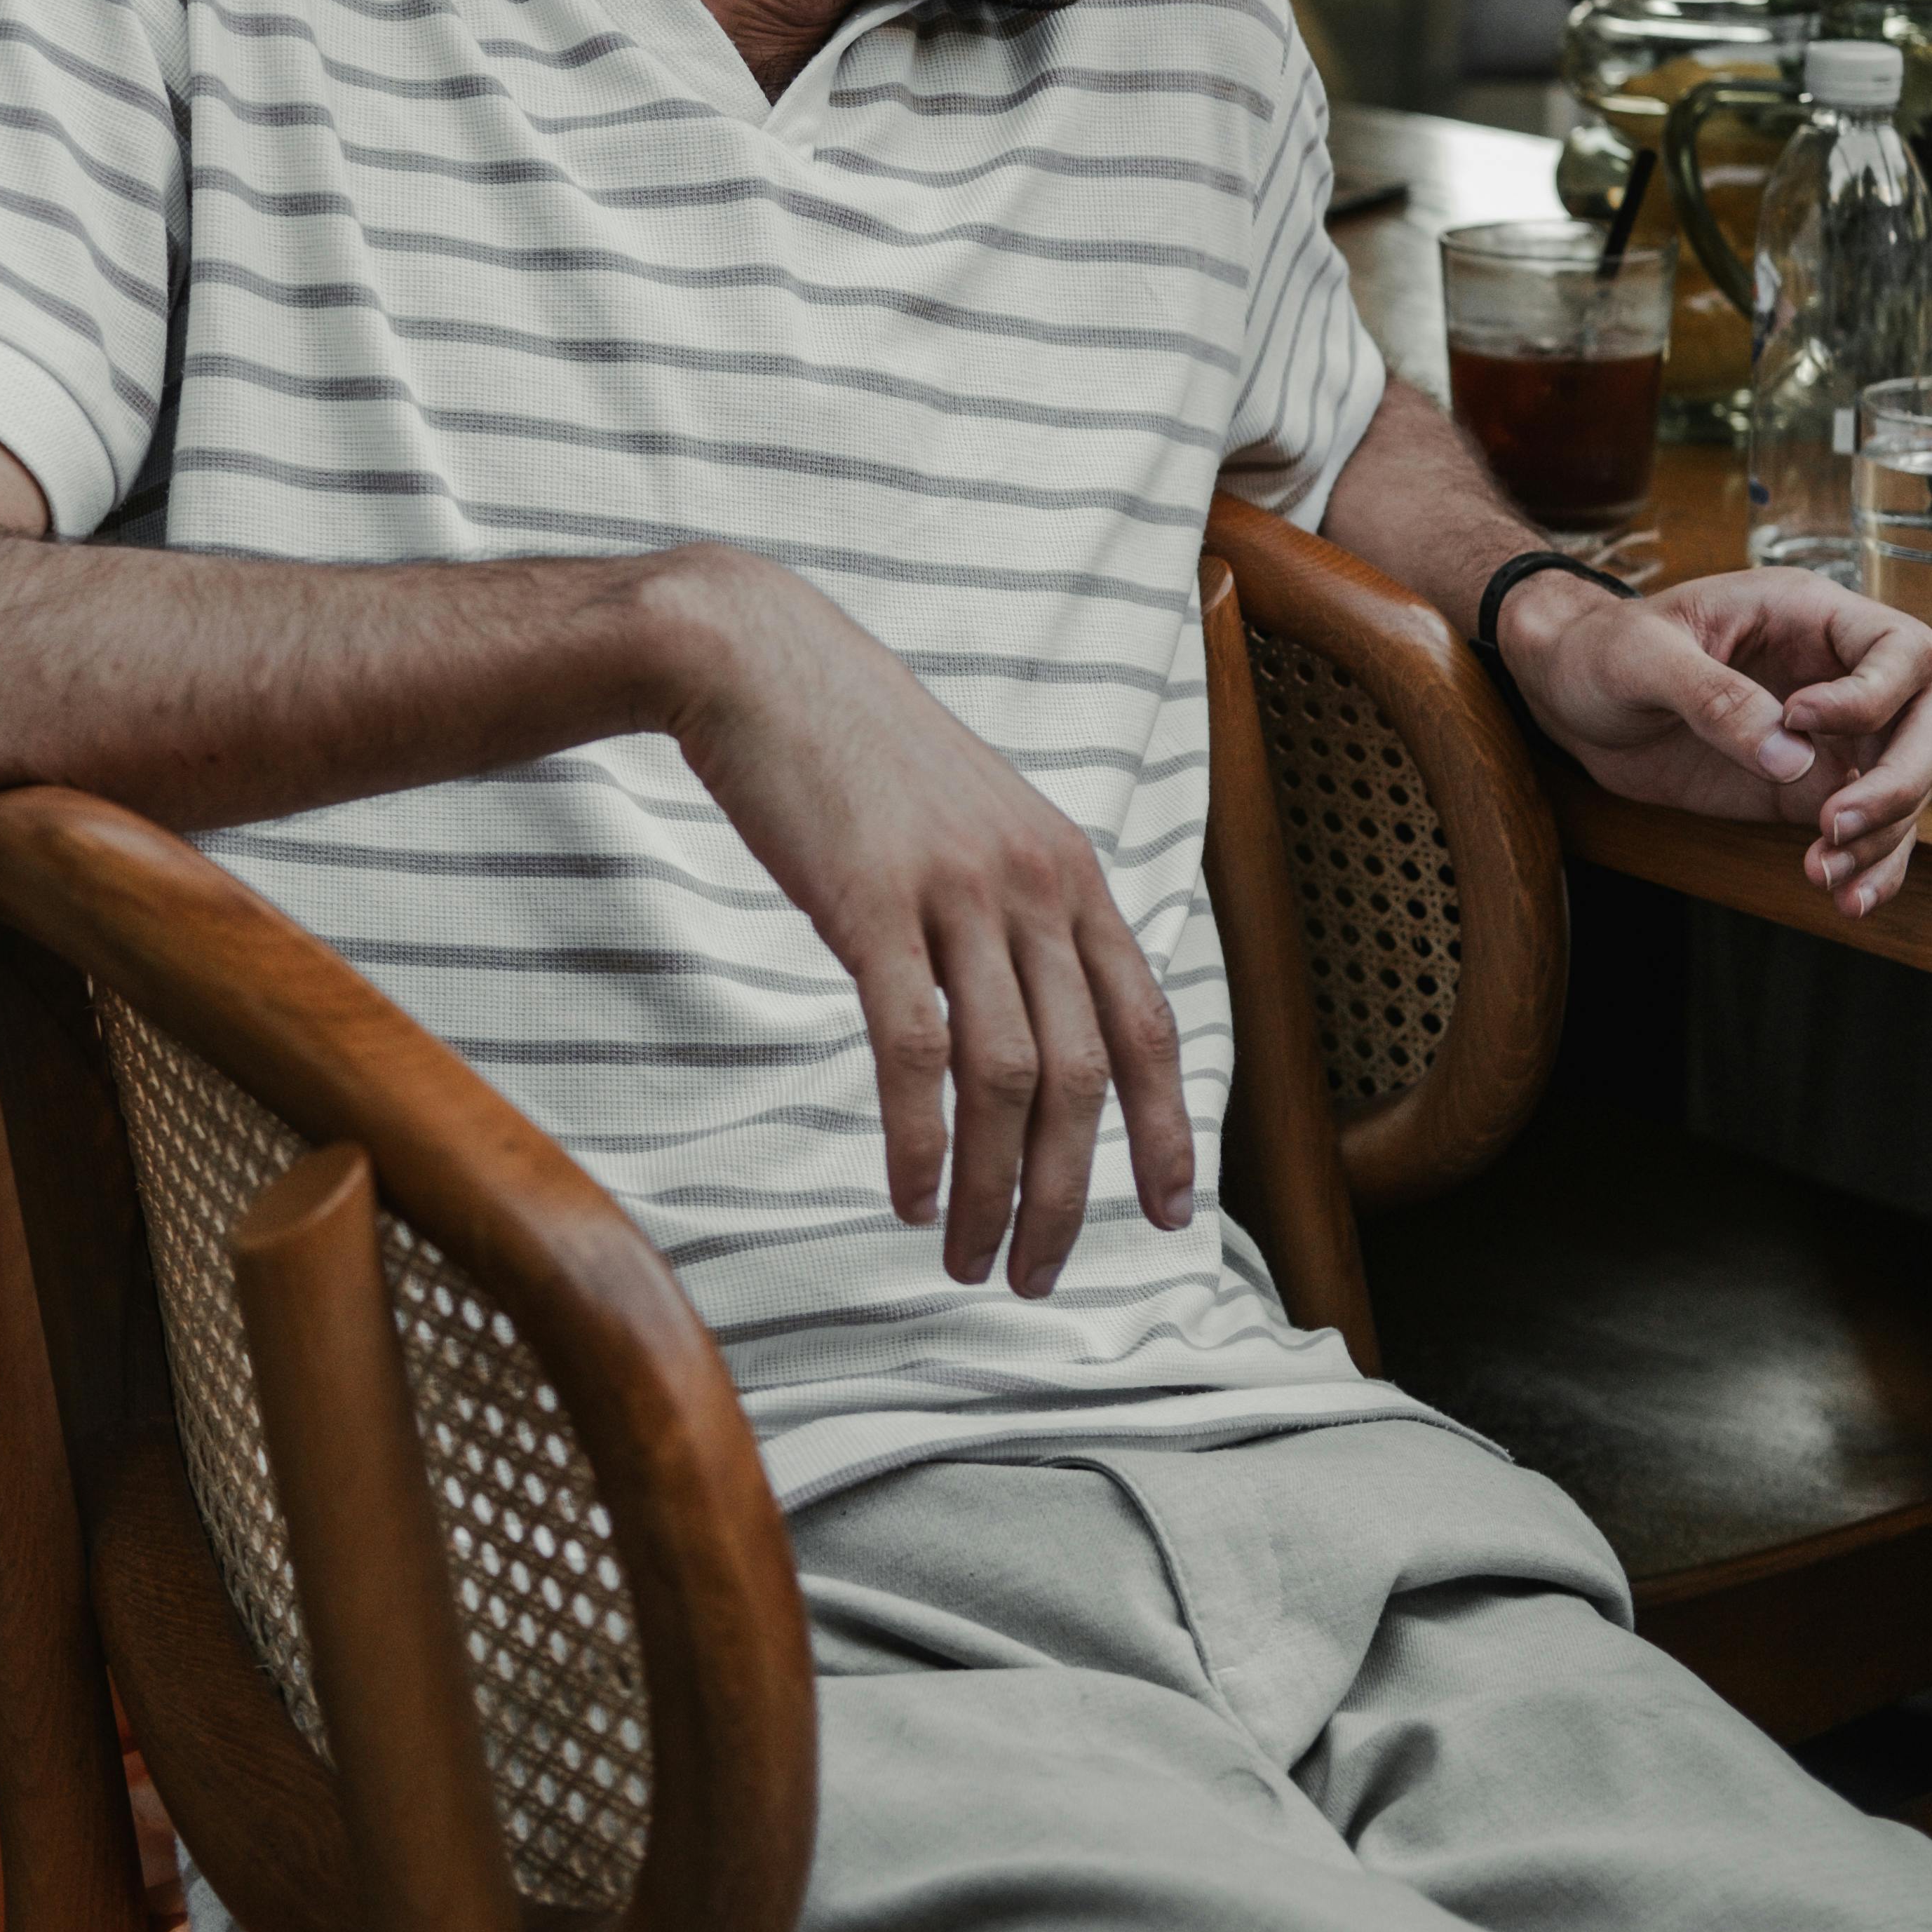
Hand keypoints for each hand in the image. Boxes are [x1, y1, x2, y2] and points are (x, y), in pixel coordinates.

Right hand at [654, 551, 1192, 1295]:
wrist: (759, 658)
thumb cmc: (855, 750)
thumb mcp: (967, 820)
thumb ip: (1009, 907)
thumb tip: (1028, 1012)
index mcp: (1066, 867)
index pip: (1145, 1021)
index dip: (1166, 1127)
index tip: (1172, 1212)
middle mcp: (1032, 880)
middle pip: (1085, 1072)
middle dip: (1071, 1192)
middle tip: (1037, 1273)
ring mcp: (955, 889)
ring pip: (1008, 1076)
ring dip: (996, 1189)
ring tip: (971, 1260)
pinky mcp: (871, 901)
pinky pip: (914, 1048)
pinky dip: (921, 1140)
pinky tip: (912, 1197)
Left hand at [1500, 562, 1931, 916]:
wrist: (1565, 693)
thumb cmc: (1602, 648)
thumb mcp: (1643, 656)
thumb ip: (1714, 697)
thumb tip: (1791, 753)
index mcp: (1807, 616)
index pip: (1900, 649)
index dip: (1872, 694)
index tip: (1800, 721)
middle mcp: (1834, 675)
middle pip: (1928, 721)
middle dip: (1902, 778)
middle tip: (1836, 821)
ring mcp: (1827, 737)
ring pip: (1905, 785)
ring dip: (1883, 836)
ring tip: (1824, 871)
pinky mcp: (1803, 790)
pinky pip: (1864, 830)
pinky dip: (1868, 866)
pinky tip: (1846, 897)